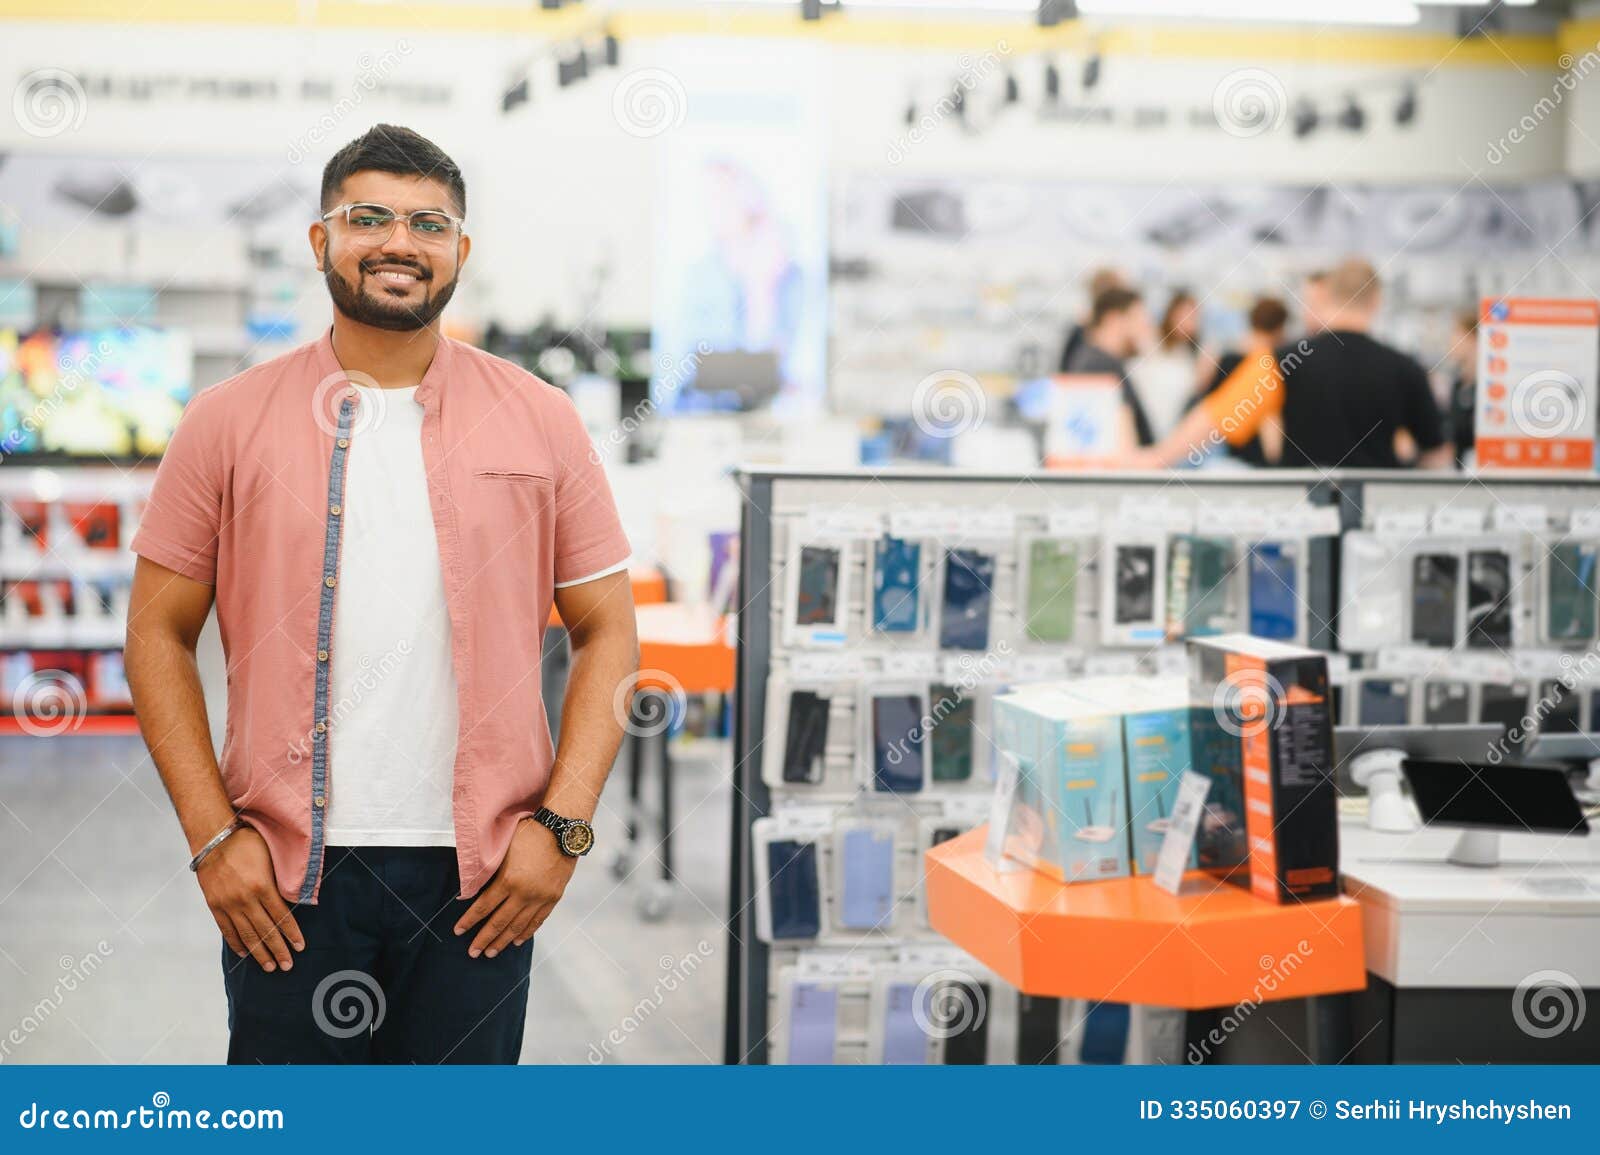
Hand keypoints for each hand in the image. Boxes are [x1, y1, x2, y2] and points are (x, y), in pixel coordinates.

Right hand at [196, 825, 303, 971]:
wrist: (214, 838)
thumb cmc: (247, 841)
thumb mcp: (270, 856)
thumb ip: (280, 879)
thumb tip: (294, 896)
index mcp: (263, 886)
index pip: (282, 917)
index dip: (292, 933)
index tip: (300, 947)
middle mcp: (246, 899)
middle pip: (266, 930)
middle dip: (279, 950)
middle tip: (288, 965)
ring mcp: (229, 904)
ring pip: (247, 935)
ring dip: (260, 953)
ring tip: (270, 966)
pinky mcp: (215, 905)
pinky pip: (227, 930)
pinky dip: (237, 943)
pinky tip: (245, 954)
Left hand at [454, 818, 575, 957]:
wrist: (563, 829)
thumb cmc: (530, 832)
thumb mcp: (504, 848)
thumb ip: (490, 869)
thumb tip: (473, 887)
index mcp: (508, 880)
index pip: (483, 907)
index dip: (469, 920)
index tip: (458, 931)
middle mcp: (524, 894)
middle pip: (499, 922)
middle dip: (483, 939)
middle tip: (473, 952)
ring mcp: (540, 898)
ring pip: (518, 926)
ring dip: (503, 941)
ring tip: (491, 953)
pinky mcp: (553, 898)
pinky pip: (537, 921)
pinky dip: (526, 932)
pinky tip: (517, 941)